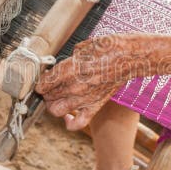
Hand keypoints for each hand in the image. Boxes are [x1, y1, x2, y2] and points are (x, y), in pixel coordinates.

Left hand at [35, 35, 149, 130]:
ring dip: (53, 105)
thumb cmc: (108, 47)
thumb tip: (62, 64)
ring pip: (56, 111)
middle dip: (46, 92)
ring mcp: (85, 99)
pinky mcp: (95, 106)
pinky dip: (69, 122)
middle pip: (48, 96)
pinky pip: (77, 123)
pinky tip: (67, 116)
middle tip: (50, 86)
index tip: (42, 78)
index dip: (40, 81)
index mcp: (70, 70)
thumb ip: (69, 59)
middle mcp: (75, 87)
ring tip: (56, 97)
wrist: (130, 57)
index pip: (44, 83)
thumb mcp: (83, 46)